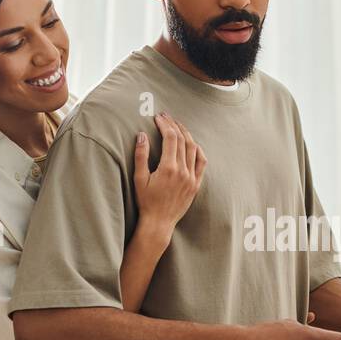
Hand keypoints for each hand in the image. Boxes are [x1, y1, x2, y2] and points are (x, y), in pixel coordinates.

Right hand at [133, 111, 205, 233]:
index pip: (170, 138)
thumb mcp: (139, 178)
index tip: (158, 117)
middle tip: (166, 117)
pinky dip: (198, 150)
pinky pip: (201, 162)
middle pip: (182, 140)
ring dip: (186, 134)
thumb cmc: (146, 201)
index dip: (164, 124)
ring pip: (193, 148)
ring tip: (177, 126)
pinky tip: (192, 143)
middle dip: (174, 125)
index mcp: (168, 168)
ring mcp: (192, 178)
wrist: (159, 222)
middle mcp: (183, 171)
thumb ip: (141, 155)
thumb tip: (142, 135)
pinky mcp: (196, 184)